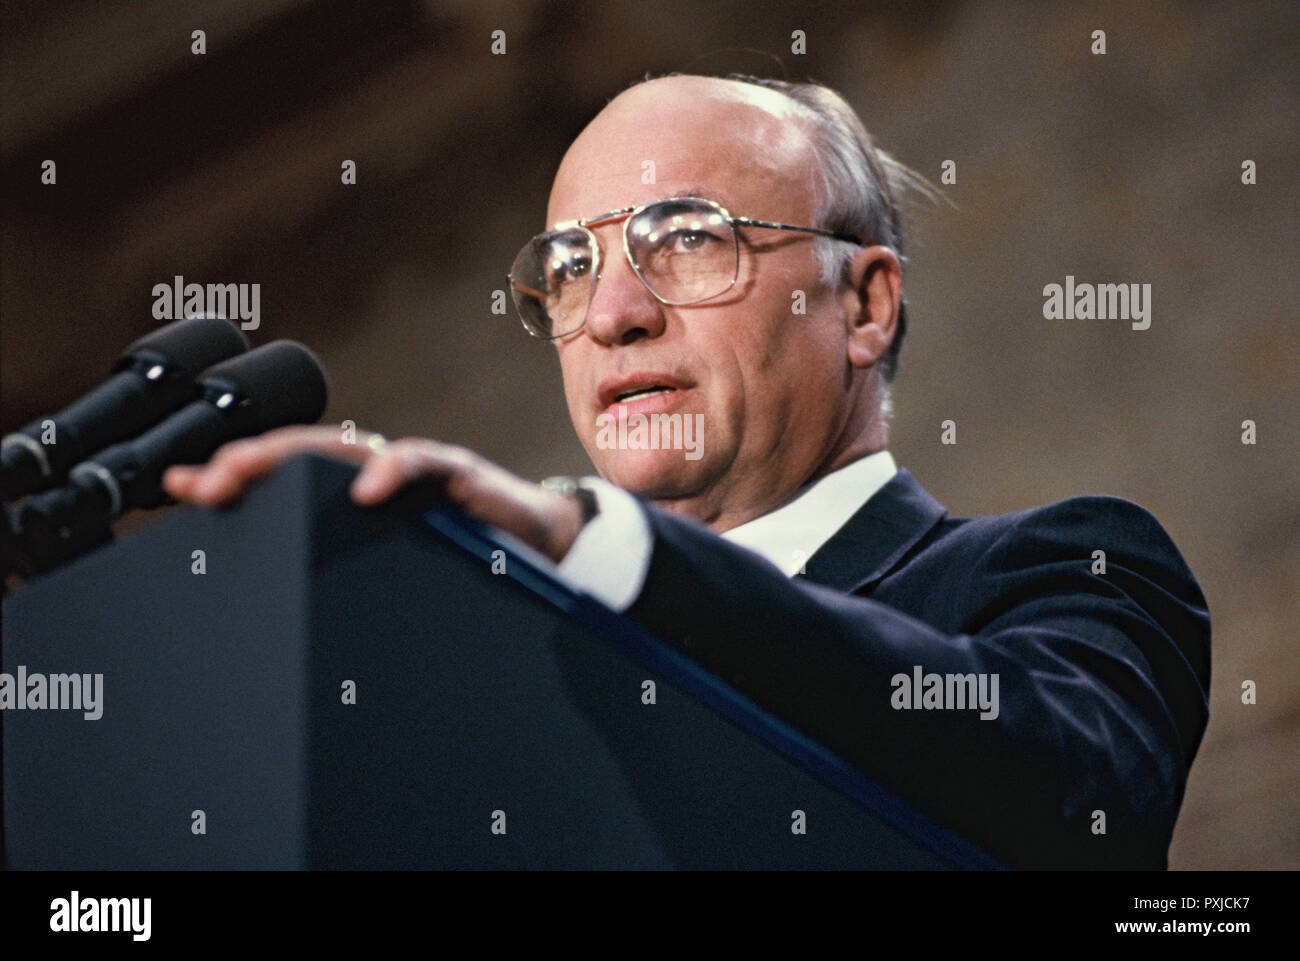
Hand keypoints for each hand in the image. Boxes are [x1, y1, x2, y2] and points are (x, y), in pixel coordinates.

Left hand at [161, 425, 586, 562]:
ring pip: (343, 446)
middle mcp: (376, 468)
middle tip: (202, 483)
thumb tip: (279, 587)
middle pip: (300, 451)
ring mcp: (413, 466)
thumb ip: (340, 553)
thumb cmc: (464, 551)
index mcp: (355, 490)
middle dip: (246, 461)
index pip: (284, 472)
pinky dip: (390, 471)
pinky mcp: (457, 473)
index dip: (233, 474)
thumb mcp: (392, 557)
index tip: (181, 489)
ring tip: (247, 471)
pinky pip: (421, 463)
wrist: (543, 544)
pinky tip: (364, 490)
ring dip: (290, 455)